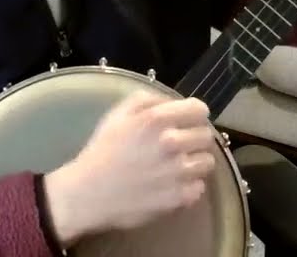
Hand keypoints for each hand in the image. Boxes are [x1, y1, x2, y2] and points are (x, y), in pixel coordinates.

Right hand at [43, 92, 217, 246]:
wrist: (88, 193)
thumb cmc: (103, 150)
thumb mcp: (118, 114)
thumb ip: (147, 100)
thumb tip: (172, 103)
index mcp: (158, 119)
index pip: (200, 110)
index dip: (194, 114)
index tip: (188, 121)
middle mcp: (173, 143)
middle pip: (206, 135)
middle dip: (194, 138)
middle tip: (180, 145)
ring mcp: (178, 172)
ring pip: (207, 162)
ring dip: (195, 162)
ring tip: (178, 166)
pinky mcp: (179, 197)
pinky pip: (199, 187)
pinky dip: (189, 186)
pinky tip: (173, 184)